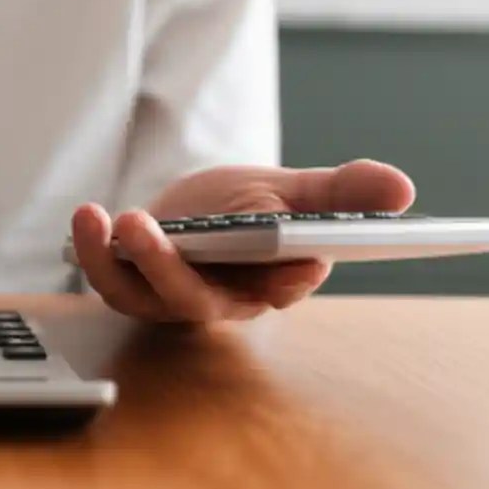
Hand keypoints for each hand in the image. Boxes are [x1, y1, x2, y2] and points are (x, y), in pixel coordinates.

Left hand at [71, 159, 416, 321]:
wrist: (201, 209)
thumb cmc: (251, 208)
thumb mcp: (298, 190)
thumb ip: (344, 191)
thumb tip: (399, 188)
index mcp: (271, 283)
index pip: (280, 288)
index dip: (282, 279)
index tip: (287, 257)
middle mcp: (217, 299)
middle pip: (197, 298)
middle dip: (169, 268)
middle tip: (143, 227)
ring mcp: (168, 296)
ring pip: (141, 294)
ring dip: (118, 260)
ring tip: (109, 218)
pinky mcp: (130, 284)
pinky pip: (109, 276)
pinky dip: (94, 249)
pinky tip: (89, 214)